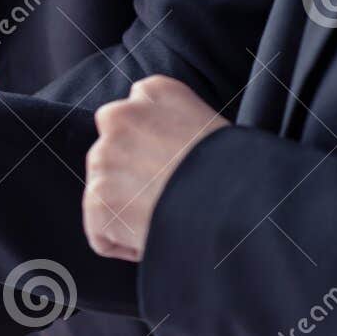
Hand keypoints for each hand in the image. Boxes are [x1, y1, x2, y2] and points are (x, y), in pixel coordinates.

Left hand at [83, 76, 228, 261]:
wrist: (239, 200)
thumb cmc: (239, 169)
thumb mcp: (209, 125)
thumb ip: (171, 127)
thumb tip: (154, 155)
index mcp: (154, 91)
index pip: (134, 115)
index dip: (151, 149)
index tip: (173, 167)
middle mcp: (119, 115)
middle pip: (112, 152)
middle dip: (131, 177)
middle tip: (169, 197)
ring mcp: (103, 156)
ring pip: (105, 191)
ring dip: (128, 209)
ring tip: (168, 215)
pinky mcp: (97, 196)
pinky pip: (100, 231)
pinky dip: (123, 244)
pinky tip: (156, 235)